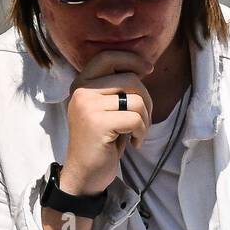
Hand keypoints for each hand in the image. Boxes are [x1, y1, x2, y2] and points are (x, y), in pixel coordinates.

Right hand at [60, 51, 153, 195]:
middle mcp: (81, 91)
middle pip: (130, 79)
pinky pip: (135, 119)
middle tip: (144, 120)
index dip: (131, 59)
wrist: (85, 172)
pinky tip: (133, 143)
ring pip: (136, 100)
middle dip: (147, 100)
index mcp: (81, 83)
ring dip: (145, 119)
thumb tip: (143, 67)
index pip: (107, 56)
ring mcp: (86, 106)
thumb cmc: (102, 139)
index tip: (148, 70)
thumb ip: (116, 87)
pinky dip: (142, 133)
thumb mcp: (105, 107)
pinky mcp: (97, 123)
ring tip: (137, 133)